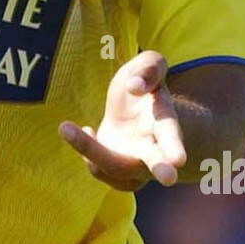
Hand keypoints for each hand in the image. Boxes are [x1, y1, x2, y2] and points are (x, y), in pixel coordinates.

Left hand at [59, 50, 186, 189]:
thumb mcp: (150, 64)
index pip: (171, 133)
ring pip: (115, 168)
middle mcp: (155, 148)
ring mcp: (137, 165)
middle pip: (157, 162)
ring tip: (65, 127)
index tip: (179, 160)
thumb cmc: (144, 84)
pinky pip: (98, 169)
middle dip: (161, 169)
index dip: (175, 146)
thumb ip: (149, 68)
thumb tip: (134, 87)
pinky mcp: (116, 173)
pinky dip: (86, 150)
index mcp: (166, 121)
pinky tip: (88, 130)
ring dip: (89, 151)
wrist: (133, 112)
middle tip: (168, 178)